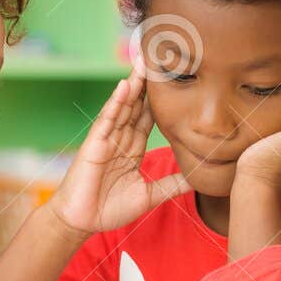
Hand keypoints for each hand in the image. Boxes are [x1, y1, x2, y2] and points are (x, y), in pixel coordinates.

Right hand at [44, 69, 189, 238]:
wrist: (81, 221)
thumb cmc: (109, 209)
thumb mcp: (149, 196)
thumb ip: (171, 185)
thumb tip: (199, 179)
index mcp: (132, 149)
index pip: (149, 118)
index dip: (161, 100)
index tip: (175, 82)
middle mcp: (120, 139)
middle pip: (137, 106)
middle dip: (148, 84)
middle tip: (160, 59)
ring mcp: (106, 139)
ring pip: (123, 107)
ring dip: (134, 85)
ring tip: (145, 63)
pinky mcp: (94, 144)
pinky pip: (107, 120)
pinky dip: (116, 102)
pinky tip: (125, 86)